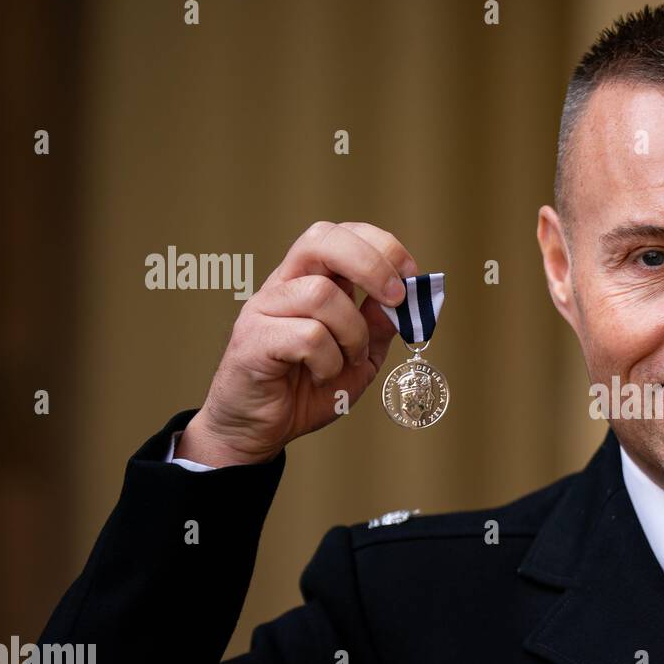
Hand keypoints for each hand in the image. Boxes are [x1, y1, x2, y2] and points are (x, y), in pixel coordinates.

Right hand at [178, 221, 413, 466]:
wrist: (259, 430)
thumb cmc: (305, 389)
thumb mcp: (358, 356)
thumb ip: (378, 327)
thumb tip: (409, 298)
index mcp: (310, 280)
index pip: (341, 234)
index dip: (381, 246)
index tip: (410, 277)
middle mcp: (284, 285)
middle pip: (323, 239)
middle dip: (371, 264)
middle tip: (395, 298)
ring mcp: (265, 309)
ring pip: (320, 293)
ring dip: (352, 333)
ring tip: (347, 361)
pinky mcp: (253, 339)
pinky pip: (307, 336)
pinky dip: (328, 361)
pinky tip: (322, 376)